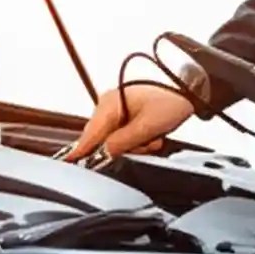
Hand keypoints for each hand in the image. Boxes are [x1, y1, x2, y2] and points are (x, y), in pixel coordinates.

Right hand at [65, 85, 194, 160]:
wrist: (187, 91)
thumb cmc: (170, 102)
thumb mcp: (148, 126)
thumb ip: (123, 142)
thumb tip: (104, 153)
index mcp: (111, 103)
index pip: (91, 132)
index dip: (81, 150)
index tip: (68, 162)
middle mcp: (108, 105)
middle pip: (102, 139)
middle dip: (124, 148)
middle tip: (145, 144)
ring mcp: (116, 110)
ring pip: (114, 140)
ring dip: (134, 145)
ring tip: (152, 138)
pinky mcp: (124, 116)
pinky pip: (122, 136)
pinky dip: (136, 140)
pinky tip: (150, 136)